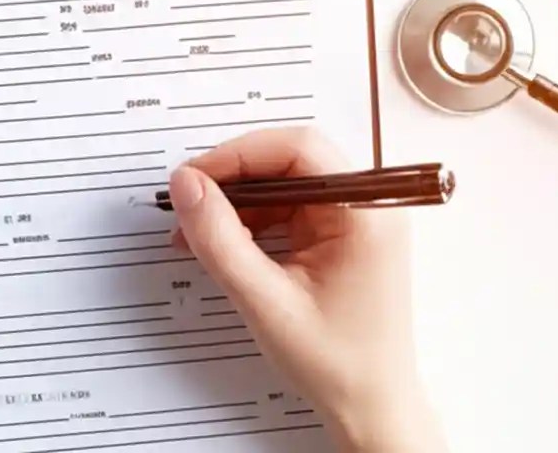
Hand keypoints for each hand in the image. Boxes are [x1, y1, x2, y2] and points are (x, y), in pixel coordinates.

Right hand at [168, 129, 446, 452]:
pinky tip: (222, 242)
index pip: (298, 149)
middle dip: (234, 176)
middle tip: (190, 200)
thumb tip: (187, 185)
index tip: (194, 178)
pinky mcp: (340, 236)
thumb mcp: (265, 301)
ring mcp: (356, 221)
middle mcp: (369, 207)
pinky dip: (252, 220)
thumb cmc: (336, 363)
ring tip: (196, 231)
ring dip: (238, 201)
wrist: (370, 408)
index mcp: (367, 214)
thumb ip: (220, 239)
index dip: (239, 154)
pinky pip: (289, 208)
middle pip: (290, 160)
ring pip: (284, 183)